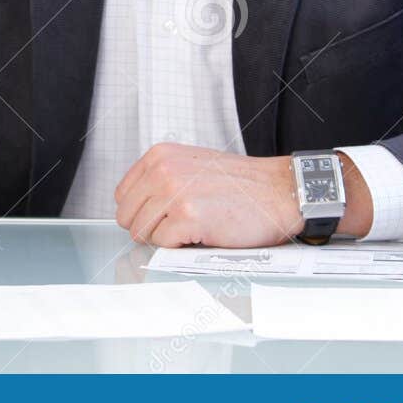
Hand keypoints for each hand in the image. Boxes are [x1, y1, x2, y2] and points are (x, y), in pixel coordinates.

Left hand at [114, 142, 303, 247]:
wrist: (280, 191)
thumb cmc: (242, 184)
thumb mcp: (191, 165)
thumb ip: (161, 179)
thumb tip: (135, 207)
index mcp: (159, 156)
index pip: (122, 195)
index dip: (140, 212)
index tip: (159, 217)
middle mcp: (162, 170)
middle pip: (127, 216)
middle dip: (149, 229)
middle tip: (178, 228)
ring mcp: (174, 192)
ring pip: (142, 232)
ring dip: (166, 238)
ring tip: (193, 228)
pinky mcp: (188, 216)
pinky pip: (163, 244)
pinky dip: (181, 246)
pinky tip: (203, 234)